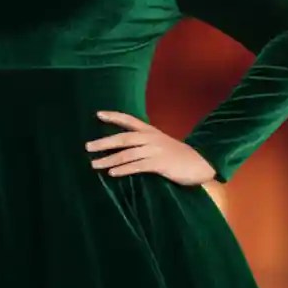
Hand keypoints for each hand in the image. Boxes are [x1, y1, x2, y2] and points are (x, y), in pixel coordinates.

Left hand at [85, 110, 215, 185]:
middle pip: (123, 138)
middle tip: (88, 147)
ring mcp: (155, 151)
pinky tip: (112, 173)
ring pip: (127, 154)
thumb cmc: (178, 157)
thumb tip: (124, 151)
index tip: (97, 114)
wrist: (200, 164)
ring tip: (94, 164)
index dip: (113, 116)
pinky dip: (123, 169)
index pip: (129, 120)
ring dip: (109, 159)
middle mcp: (151, 138)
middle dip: (104, 142)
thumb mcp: (161, 145)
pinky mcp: (159, 164)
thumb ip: (144, 144)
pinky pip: (137, 166)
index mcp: (150, 131)